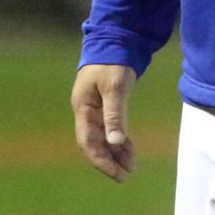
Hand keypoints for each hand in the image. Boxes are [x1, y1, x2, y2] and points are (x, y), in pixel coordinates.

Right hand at [71, 64, 137, 181]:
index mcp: (83, 108)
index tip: (116, 173)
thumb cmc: (113, 61)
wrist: (115, 39)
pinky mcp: (106, 104)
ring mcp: (95, 109)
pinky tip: (129, 150)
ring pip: (104, 137)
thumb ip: (114, 114)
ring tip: (131, 167)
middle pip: (96, 143)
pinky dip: (120, 139)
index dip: (101, 160)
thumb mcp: (114, 87)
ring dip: (116, 152)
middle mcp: (86, 112)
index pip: (88, 142)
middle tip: (126, 175)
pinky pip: (111, 127)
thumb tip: (115, 142)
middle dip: (109, 160)